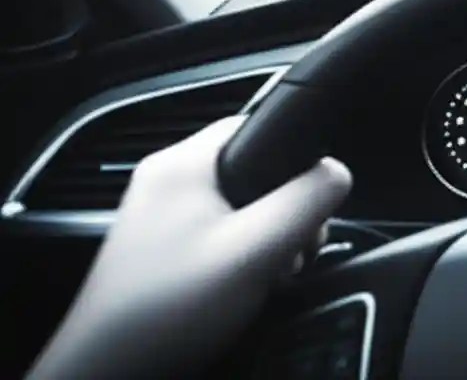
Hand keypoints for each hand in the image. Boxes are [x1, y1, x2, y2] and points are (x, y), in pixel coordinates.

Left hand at [28, 116, 351, 378]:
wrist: (113, 372)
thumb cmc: (170, 310)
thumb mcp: (255, 250)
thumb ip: (305, 204)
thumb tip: (338, 172)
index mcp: (182, 164)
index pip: (256, 125)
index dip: (297, 157)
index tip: (312, 199)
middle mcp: (166, 181)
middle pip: (254, 170)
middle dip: (286, 210)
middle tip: (292, 249)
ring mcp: (160, 216)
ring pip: (241, 205)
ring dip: (268, 237)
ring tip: (270, 272)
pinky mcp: (162, 248)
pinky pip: (221, 232)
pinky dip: (244, 253)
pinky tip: (247, 284)